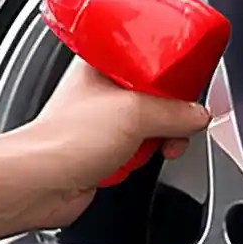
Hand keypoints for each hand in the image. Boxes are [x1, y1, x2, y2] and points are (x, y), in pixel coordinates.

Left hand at [21, 56, 211, 215]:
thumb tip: (199, 116)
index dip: (173, 75)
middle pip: (155, 96)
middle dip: (171, 116)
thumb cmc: (66, 139)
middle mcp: (101, 92)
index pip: (150, 60)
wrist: (43, 183)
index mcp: (102, 65)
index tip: (187, 89)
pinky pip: (138, 150)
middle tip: (175, 126)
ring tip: (156, 147)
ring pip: (149, 126)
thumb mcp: (136, 113)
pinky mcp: (103, 152)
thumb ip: (176, 113)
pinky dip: (142, 159)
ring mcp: (102, 123)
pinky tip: (137, 161)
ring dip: (157, 140)